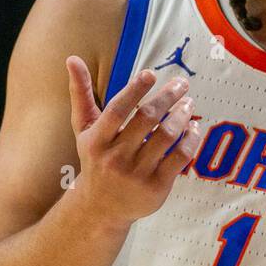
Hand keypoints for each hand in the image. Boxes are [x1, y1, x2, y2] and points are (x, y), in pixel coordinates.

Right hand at [65, 55, 204, 225]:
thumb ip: (81, 94)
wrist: (101, 207)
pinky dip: (190, 139)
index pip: (117, 110)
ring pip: (166, 137)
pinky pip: (180, 157)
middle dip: (167, 97)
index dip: (134, 90)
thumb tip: (72, 58)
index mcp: (96, 140)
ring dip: (182, 116)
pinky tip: (194, 127)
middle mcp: (115, 158)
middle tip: (182, 82)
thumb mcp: (84, 129)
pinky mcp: (156, 187)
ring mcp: (136, 174)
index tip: (151, 73)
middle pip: (147, 120)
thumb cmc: (96, 158)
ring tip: (189, 102)